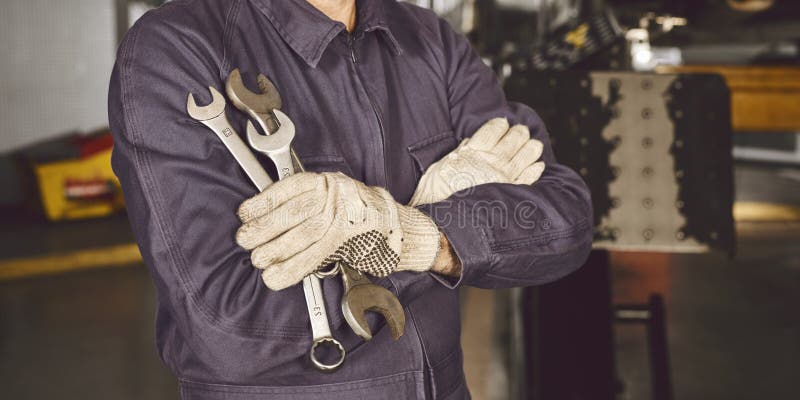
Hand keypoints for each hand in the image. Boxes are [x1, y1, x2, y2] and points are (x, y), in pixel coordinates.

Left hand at [236, 172, 440, 289]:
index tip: (245, 213)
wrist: (399, 229)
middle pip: (294, 212)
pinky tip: (276, 277)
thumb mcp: (334, 199)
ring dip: (275, 250)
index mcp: (329, 183)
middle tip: (246, 240)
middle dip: (264, 228)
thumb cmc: (361, 217)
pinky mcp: (350, 241)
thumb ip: (306, 204)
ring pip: (302, 234)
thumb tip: (267, 220)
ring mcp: (345, 218)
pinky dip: (292, 269)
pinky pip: (315, 256)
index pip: (290, 188)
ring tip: (258, 259)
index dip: (263, 202)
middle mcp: (338, 196)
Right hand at [409, 118, 545, 205]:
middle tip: (521, 131)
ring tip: (534, 144)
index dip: (499, 124)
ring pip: (526, 155)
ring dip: (531, 147)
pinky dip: (535, 170)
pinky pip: (529, 178)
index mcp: (473, 152)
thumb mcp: (440, 166)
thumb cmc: (436, 192)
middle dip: (519, 132)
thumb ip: (458, 153)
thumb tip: (469, 143)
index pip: (493, 130)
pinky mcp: (509, 193)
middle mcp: (492, 162)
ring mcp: (503, 177)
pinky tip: (538, 165)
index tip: (502, 123)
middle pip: (514, 139)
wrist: (442, 219)